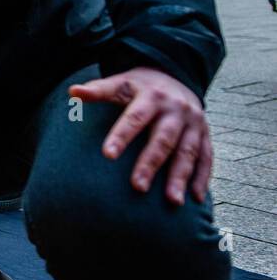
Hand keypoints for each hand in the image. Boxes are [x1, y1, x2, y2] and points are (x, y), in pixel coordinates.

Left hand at [70, 67, 211, 205]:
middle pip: (163, 139)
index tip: (107, 155)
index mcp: (152, 97)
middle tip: (137, 187)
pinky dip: (202, 179)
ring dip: (180, 178)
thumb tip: (73, 92)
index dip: (121, 136)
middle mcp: (176, 110)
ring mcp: (194, 124)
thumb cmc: (139, 87)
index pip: (134, 118)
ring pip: (188, 152)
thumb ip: (98, 90)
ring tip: (172, 202)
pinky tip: (195, 199)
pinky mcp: (206, 135)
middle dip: (151, 164)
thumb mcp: (120, 82)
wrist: (175, 78)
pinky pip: (207, 158)